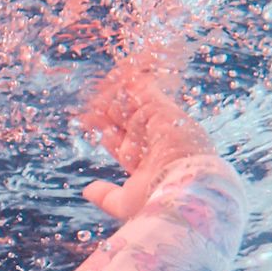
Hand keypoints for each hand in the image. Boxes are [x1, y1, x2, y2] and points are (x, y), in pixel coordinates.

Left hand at [76, 63, 213, 220]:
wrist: (185, 188)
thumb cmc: (157, 200)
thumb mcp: (125, 203)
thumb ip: (107, 196)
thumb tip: (88, 191)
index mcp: (143, 161)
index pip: (118, 140)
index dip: (103, 130)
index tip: (87, 120)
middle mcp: (150, 139)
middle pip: (122, 117)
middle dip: (105, 109)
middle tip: (88, 100)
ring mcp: (156, 122)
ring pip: (130, 100)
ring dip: (113, 90)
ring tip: (97, 79)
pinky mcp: (160, 107)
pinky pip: (142, 85)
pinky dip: (130, 76)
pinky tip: (116, 67)